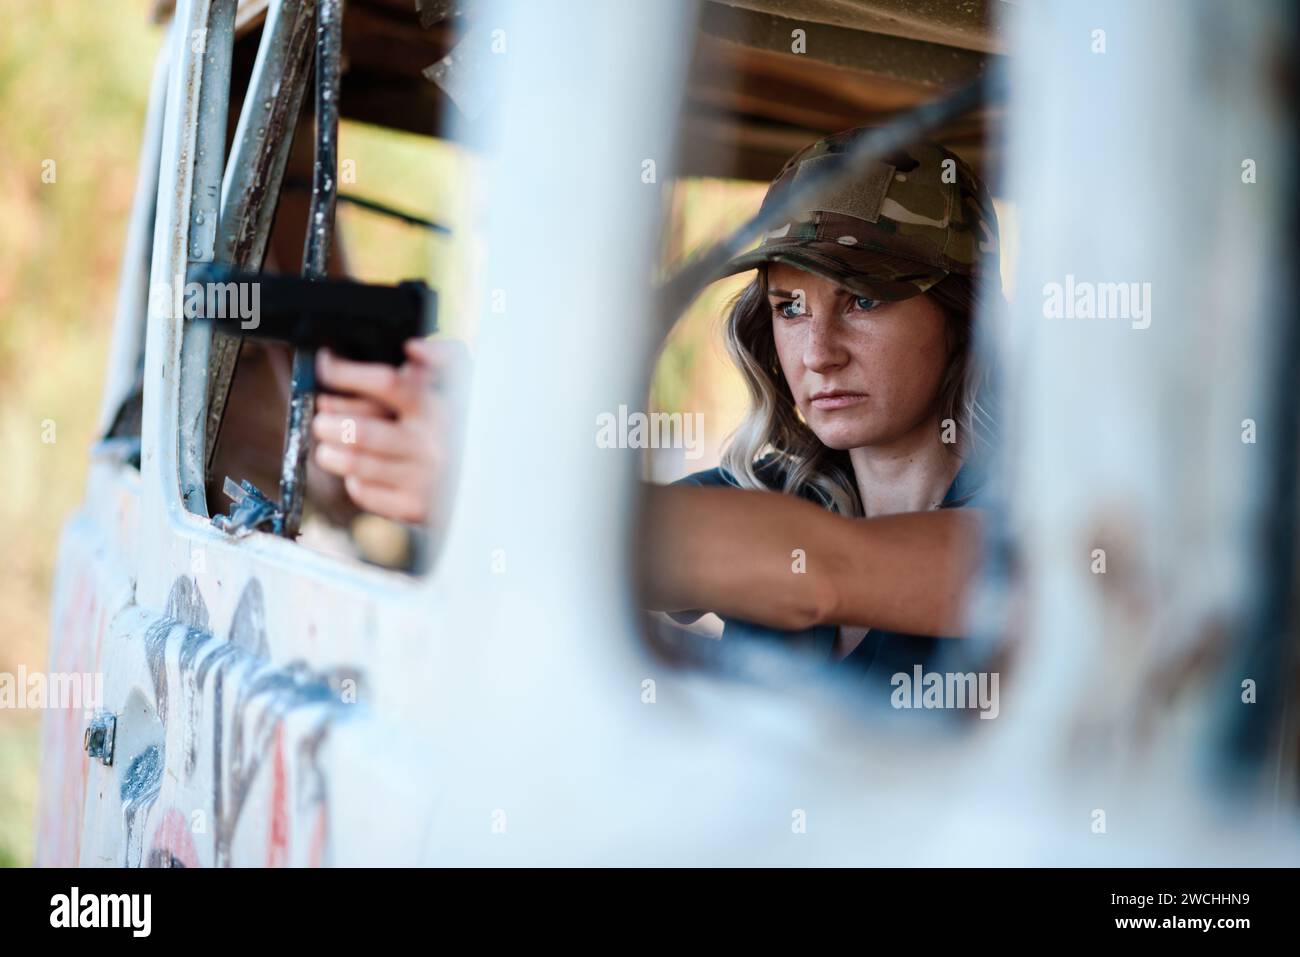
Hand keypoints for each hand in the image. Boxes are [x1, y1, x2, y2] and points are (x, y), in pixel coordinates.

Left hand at [312, 339, 466, 526]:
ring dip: (331, 453)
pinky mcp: (415, 508)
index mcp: (440, 408)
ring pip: (356, 464)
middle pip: (361, 430)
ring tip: (327, 446)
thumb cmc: (465, 427)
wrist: (490, 487)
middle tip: (322, 418)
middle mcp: (432, 443)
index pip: (386, 384)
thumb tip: (413, 348)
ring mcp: (423, 479)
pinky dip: (353, 481)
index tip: (326, 366)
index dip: (347, 373)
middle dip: (329, 421)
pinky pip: (365, 493)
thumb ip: (446, 357)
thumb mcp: (467, 386)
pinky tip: (358, 473)